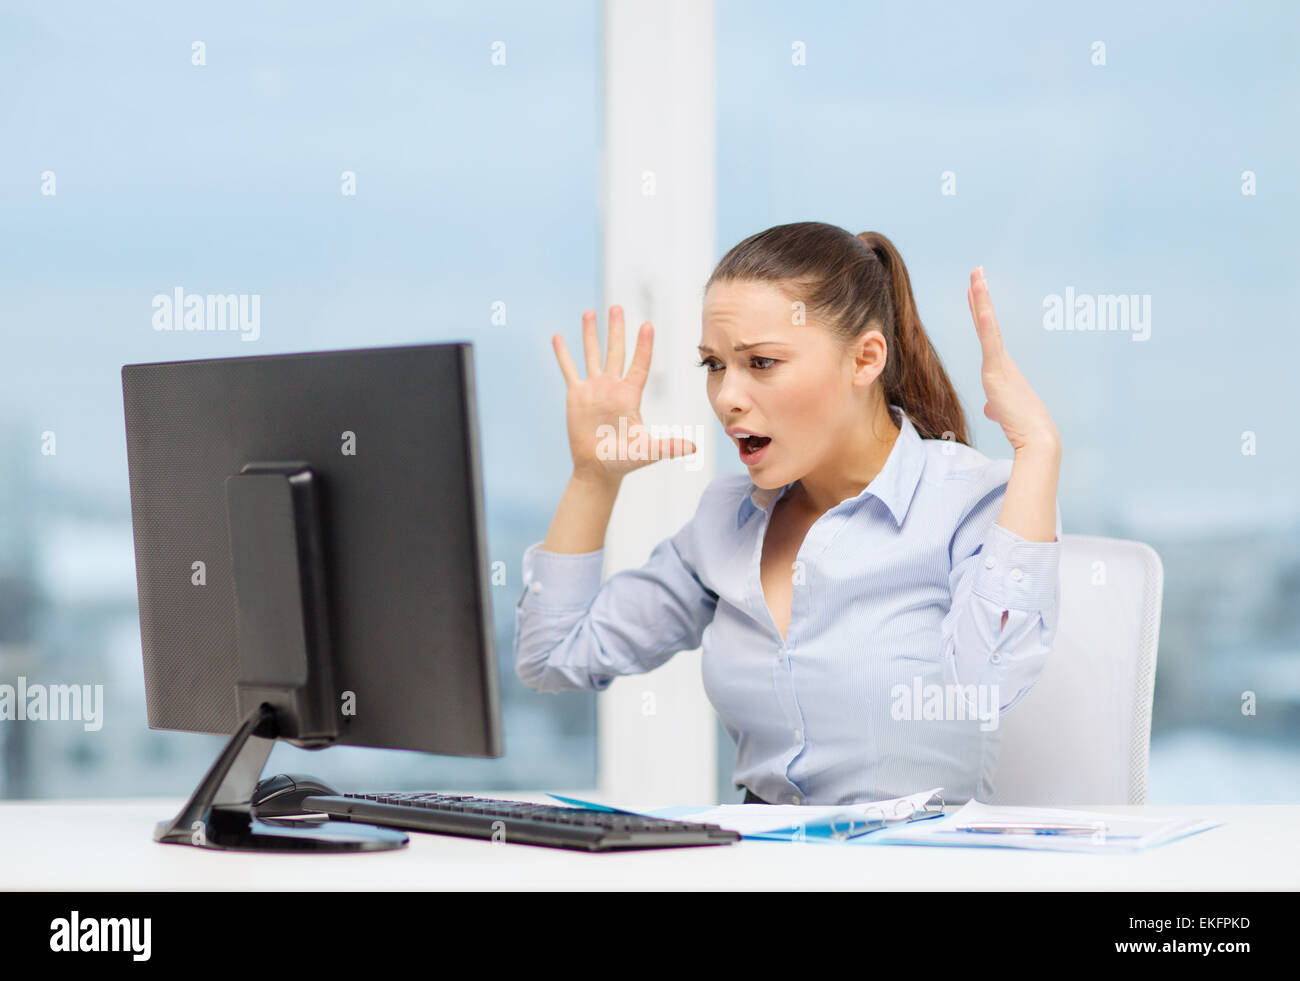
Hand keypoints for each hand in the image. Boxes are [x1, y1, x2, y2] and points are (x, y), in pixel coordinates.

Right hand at [551, 305, 696, 482]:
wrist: (598, 468)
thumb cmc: (625, 460)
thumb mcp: (647, 451)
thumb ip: (668, 447)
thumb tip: (693, 449)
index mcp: (630, 396)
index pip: (639, 365)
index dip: (643, 346)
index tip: (647, 325)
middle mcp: (612, 387)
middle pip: (615, 352)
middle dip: (616, 330)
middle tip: (617, 308)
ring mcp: (593, 389)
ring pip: (592, 354)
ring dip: (590, 334)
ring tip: (590, 312)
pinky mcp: (575, 395)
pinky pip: (568, 370)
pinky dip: (563, 354)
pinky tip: (558, 337)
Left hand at [967, 267, 1059, 456]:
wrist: (1037, 437)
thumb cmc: (1022, 426)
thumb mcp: (1003, 412)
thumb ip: (996, 406)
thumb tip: (991, 408)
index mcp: (1001, 369)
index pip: (987, 334)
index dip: (980, 311)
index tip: (975, 291)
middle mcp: (1001, 361)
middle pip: (986, 323)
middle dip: (980, 296)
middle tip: (976, 271)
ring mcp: (999, 364)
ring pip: (987, 326)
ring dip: (981, 299)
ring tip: (976, 275)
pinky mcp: (997, 371)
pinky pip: (990, 341)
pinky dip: (985, 322)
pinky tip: (980, 304)